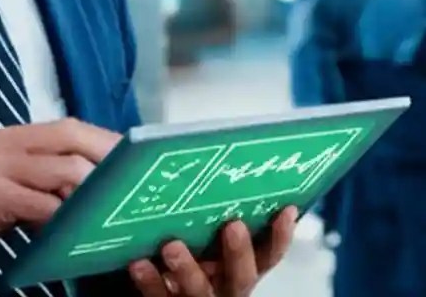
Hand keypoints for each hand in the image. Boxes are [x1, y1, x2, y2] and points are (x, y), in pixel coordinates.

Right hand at [0, 118, 118, 269]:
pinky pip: (42, 204)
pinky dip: (64, 219)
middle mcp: (1, 144)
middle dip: (108, 159)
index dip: (105, 141)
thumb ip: (41, 182)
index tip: (133, 159)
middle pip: (72, 138)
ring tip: (105, 212)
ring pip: (64, 171)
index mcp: (8, 138)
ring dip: (90, 194)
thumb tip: (92, 189)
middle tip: (131, 183)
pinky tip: (71, 232)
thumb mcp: (3, 188)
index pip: (69, 128)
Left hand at [128, 207, 298, 296]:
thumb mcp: (205, 223)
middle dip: (238, 251)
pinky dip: (150, 281)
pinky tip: (139, 263)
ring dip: (188, 268)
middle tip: (232, 225)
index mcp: (243, 264)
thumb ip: (213, 202)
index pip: (270, 253)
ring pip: (200, 291)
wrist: (154, 269)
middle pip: (243, 275)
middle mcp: (225, 283)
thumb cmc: (185, 237)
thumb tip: (213, 144)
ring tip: (171, 246)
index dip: (281, 234)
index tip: (286, 209)